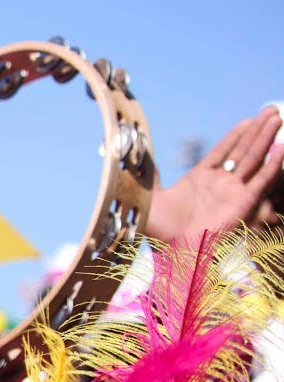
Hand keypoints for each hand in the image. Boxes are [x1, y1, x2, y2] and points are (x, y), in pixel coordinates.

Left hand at [147, 107, 282, 243]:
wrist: (172, 246)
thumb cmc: (160, 226)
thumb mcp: (152, 194)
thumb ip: (150, 175)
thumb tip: (137, 158)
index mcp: (200, 178)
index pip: (222, 150)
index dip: (235, 135)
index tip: (248, 119)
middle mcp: (220, 183)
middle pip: (242, 150)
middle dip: (256, 130)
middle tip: (271, 111)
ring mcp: (233, 191)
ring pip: (253, 159)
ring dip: (265, 139)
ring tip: (276, 118)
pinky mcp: (244, 202)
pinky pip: (261, 179)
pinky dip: (272, 164)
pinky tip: (280, 147)